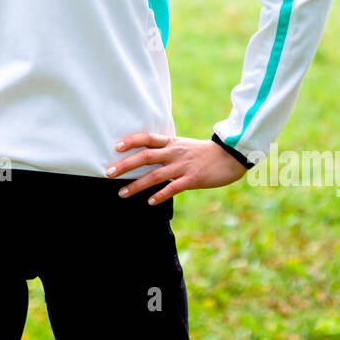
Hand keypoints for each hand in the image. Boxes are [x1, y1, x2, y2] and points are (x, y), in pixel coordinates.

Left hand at [106, 132, 246, 204]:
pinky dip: (160, 195)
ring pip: (155, 175)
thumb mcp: (184, 146)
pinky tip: (150, 202)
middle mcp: (174, 152)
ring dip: (137, 185)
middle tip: (108, 172)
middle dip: (125, 164)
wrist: (231, 156)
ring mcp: (183, 166)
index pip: (147, 138)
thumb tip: (147, 157)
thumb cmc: (204, 153)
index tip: (115, 146)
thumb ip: (167, 150)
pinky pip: (173, 187)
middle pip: (145, 156)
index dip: (131, 140)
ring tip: (122, 193)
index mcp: (172, 143)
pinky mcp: (193, 179)